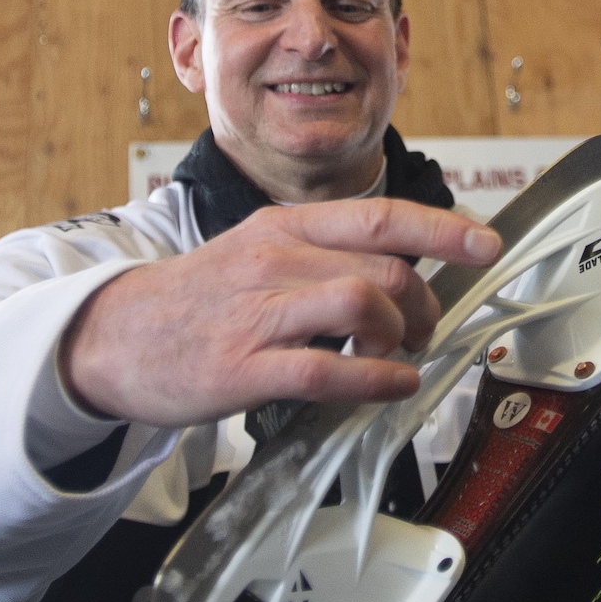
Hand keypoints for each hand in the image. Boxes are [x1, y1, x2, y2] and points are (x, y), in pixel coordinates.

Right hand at [59, 199, 501, 426]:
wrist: (114, 335)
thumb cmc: (198, 298)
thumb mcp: (257, 251)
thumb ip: (322, 256)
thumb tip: (396, 272)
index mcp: (284, 226)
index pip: (380, 216)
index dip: (443, 229)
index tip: (486, 245)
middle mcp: (275, 258)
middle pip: (385, 269)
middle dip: (425, 305)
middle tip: (423, 330)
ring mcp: (258, 312)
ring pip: (362, 307)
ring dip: (401, 337)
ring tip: (399, 356)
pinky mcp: (242, 366)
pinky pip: (329, 370)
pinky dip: (375, 380)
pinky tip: (391, 385)